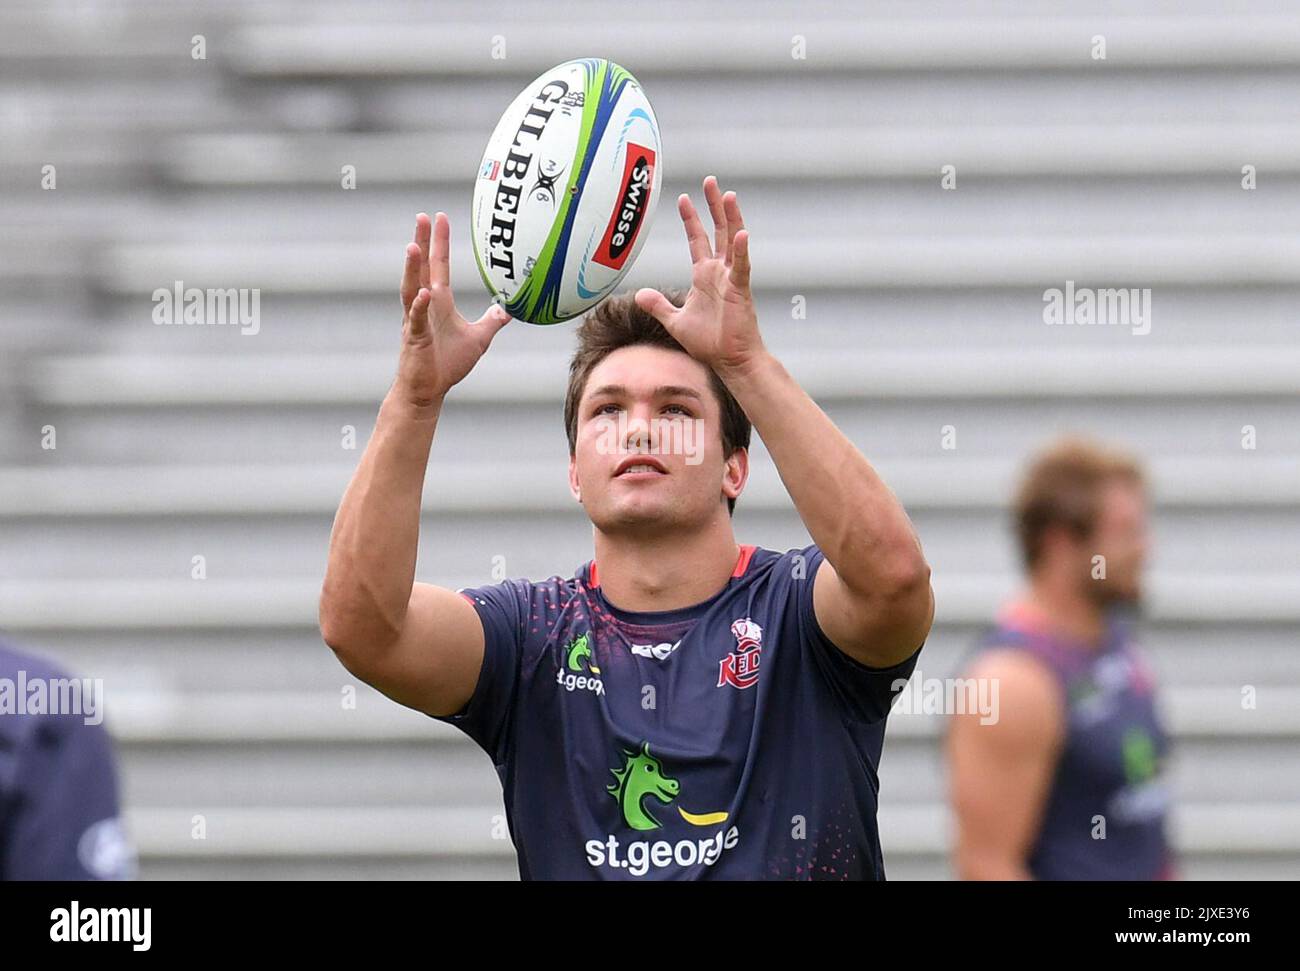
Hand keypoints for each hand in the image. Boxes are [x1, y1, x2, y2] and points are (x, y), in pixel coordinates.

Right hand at [395, 212, 510, 409]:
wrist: (428, 390)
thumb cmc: (448, 364)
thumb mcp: (479, 338)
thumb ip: (492, 321)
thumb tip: (508, 309)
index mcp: (439, 302)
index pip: (438, 265)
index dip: (439, 242)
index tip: (439, 217)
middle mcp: (425, 306)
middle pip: (422, 268)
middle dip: (422, 243)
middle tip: (422, 216)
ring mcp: (417, 321)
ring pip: (412, 289)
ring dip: (412, 268)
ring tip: (413, 246)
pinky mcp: (415, 339)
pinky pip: (417, 320)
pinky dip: (420, 307)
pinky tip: (424, 294)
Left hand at [634, 176, 765, 376]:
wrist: (729, 361)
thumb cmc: (709, 342)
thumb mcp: (675, 321)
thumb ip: (659, 306)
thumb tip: (639, 294)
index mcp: (704, 276)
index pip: (697, 240)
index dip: (692, 219)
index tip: (684, 199)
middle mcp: (719, 272)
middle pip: (717, 231)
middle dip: (713, 206)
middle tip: (710, 182)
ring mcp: (732, 279)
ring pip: (732, 242)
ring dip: (731, 218)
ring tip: (728, 195)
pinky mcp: (740, 291)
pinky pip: (742, 267)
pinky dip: (742, 251)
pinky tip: (741, 234)